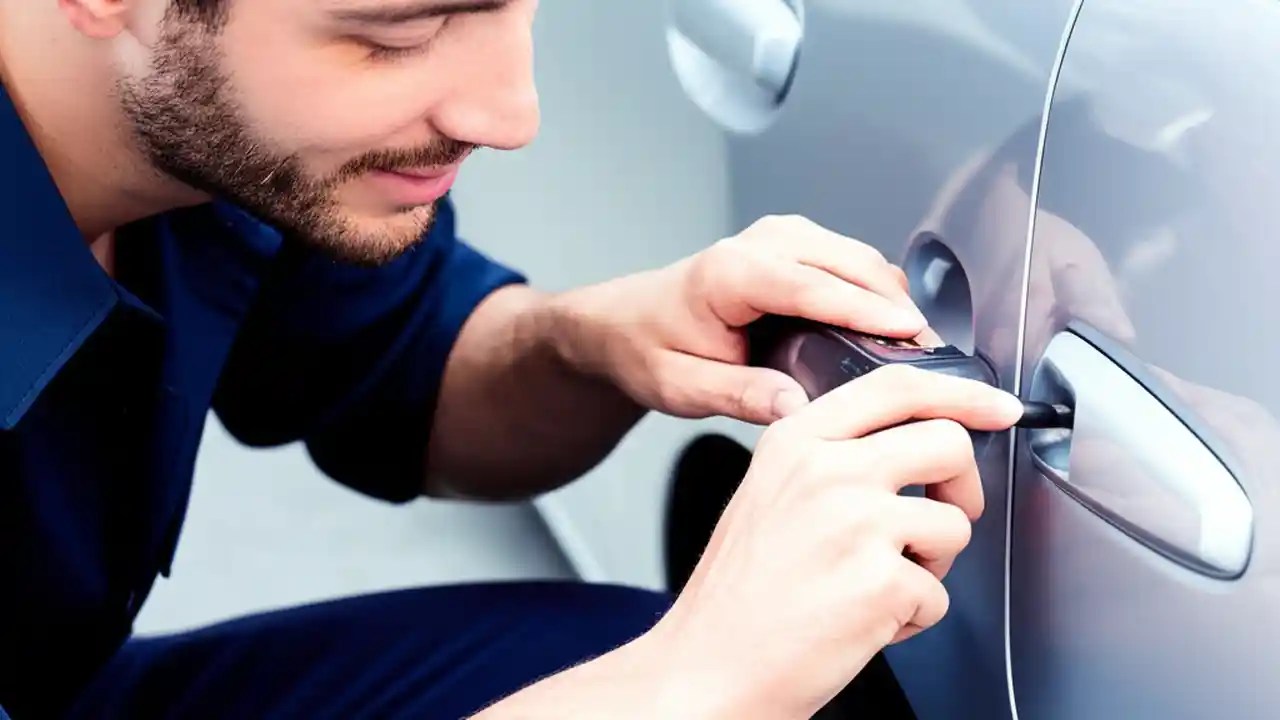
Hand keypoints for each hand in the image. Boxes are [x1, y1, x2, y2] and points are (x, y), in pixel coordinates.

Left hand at [548, 215, 929, 423]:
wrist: (626, 323)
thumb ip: (738, 396)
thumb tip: (797, 408)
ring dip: (895, 300)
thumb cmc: (648, 349)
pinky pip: (853, 263)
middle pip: (850, 265)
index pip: (813, 286)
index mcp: (731, 273)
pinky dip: (879, 292)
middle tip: (934, 362)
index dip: (867, 311)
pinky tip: (892, 335)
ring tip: (922, 354)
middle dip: (898, 308)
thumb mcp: (681, 386)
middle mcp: (762, 243)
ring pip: (860, 260)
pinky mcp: (797, 246)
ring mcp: (783, 238)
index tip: (910, 334)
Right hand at [643, 365, 1022, 718]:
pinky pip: (939, 594)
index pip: (897, 386)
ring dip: (932, 564)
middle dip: (961, 488)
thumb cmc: (741, 592)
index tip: (996, 408)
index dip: (961, 393)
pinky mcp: (881, 580)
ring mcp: (856, 521)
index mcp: (797, 440)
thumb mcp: (771, 490)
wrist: (710, 665)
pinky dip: (912, 617)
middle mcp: (827, 469)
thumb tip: (914, 442)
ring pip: (955, 524)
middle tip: (937, 521)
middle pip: (947, 444)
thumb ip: (832, 454)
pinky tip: (864, 621)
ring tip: (877, 585)